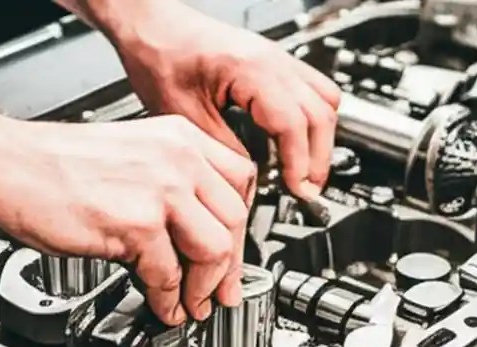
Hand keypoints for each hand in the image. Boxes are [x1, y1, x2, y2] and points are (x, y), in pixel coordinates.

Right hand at [0, 116, 255, 325]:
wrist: (8, 166)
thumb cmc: (54, 165)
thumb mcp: (130, 157)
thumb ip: (168, 184)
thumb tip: (192, 230)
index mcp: (179, 137)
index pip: (240, 181)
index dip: (242, 224)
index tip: (236, 250)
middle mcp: (177, 158)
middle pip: (235, 219)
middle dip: (231, 267)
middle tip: (222, 292)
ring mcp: (160, 189)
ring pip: (215, 249)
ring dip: (205, 287)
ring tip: (192, 305)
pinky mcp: (137, 223)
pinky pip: (170, 273)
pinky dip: (170, 298)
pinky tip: (163, 305)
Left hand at [108, 2, 340, 199]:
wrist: (151, 26)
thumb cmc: (160, 57)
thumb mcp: (186, 116)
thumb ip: (225, 149)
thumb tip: (253, 177)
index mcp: (250, 70)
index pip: (293, 123)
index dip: (299, 162)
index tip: (298, 189)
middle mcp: (271, 59)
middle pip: (319, 112)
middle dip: (318, 157)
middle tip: (308, 190)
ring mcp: (277, 58)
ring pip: (325, 100)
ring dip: (321, 139)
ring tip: (308, 171)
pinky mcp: (274, 62)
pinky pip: (313, 88)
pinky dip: (314, 119)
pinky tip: (301, 140)